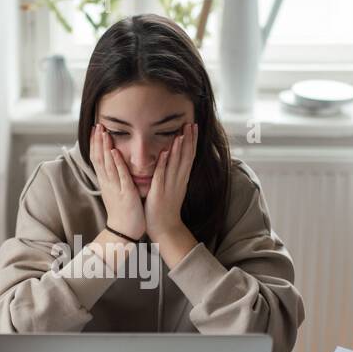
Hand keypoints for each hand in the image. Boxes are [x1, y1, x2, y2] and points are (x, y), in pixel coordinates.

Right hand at [90, 123, 145, 240]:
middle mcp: (108, 182)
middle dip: (98, 141)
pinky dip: (117, 163)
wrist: (124, 231)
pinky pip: (120, 176)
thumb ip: (114, 177)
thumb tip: (112, 165)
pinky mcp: (126, 193)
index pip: (97, 158)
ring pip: (107, 164)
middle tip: (97, 125)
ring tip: (103, 133)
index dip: (95, 143)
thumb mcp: (115, 191)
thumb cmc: (122, 212)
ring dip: (105, 147)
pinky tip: (115, 152)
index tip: (95, 129)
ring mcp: (116, 187)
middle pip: (99, 158)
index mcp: (106, 181)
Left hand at [144, 121, 196, 242]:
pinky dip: (163, 163)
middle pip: (186, 156)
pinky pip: (161, 175)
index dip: (192, 141)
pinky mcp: (159, 192)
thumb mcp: (173, 188)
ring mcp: (169, 186)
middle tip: (191, 123)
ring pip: (176, 164)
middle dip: (189, 139)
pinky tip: (165, 152)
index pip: (189, 156)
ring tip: (182, 132)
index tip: (193, 126)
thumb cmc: (166, 209)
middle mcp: (178, 180)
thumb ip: (173, 174)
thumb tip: (173, 160)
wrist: (165, 228)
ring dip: (179, 148)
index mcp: (181, 179)